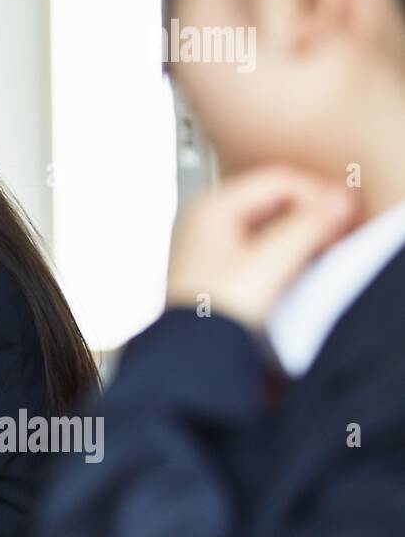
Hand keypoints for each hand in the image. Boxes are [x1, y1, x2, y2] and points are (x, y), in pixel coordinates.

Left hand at [165, 165, 360, 328]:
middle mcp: (204, 219)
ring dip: (300, 233)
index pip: (277, 179)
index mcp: (209, 207)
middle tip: (338, 233)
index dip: (316, 193)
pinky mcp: (218, 267)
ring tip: (322, 250)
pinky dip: (285, 250)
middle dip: (310, 213)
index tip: (343, 216)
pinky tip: (298, 267)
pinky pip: (260, 244)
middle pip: (273, 199)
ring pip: (269, 222)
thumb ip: (307, 226)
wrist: (194, 357)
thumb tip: (337, 201)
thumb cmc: (216, 312)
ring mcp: (208, 243)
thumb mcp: (270, 263)